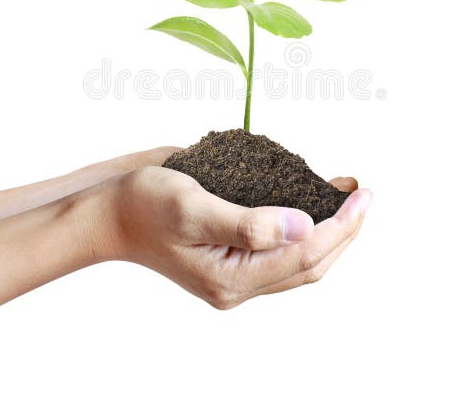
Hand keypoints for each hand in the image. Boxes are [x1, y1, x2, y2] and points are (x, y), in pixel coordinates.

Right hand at [82, 166, 371, 308]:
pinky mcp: (232, 248)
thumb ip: (249, 223)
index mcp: (231, 279)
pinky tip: (310, 196)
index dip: (340, 227)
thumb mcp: (193, 209)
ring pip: (298, 257)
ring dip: (328, 229)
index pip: (304, 256)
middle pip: (309, 262)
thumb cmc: (143, 207)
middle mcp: (238, 280)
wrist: (109, 210)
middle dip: (343, 230)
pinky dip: (302, 223)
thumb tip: (305, 226)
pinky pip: (279, 244)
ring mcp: (236, 266)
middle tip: (365, 195)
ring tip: (349, 194)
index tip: (363, 196)